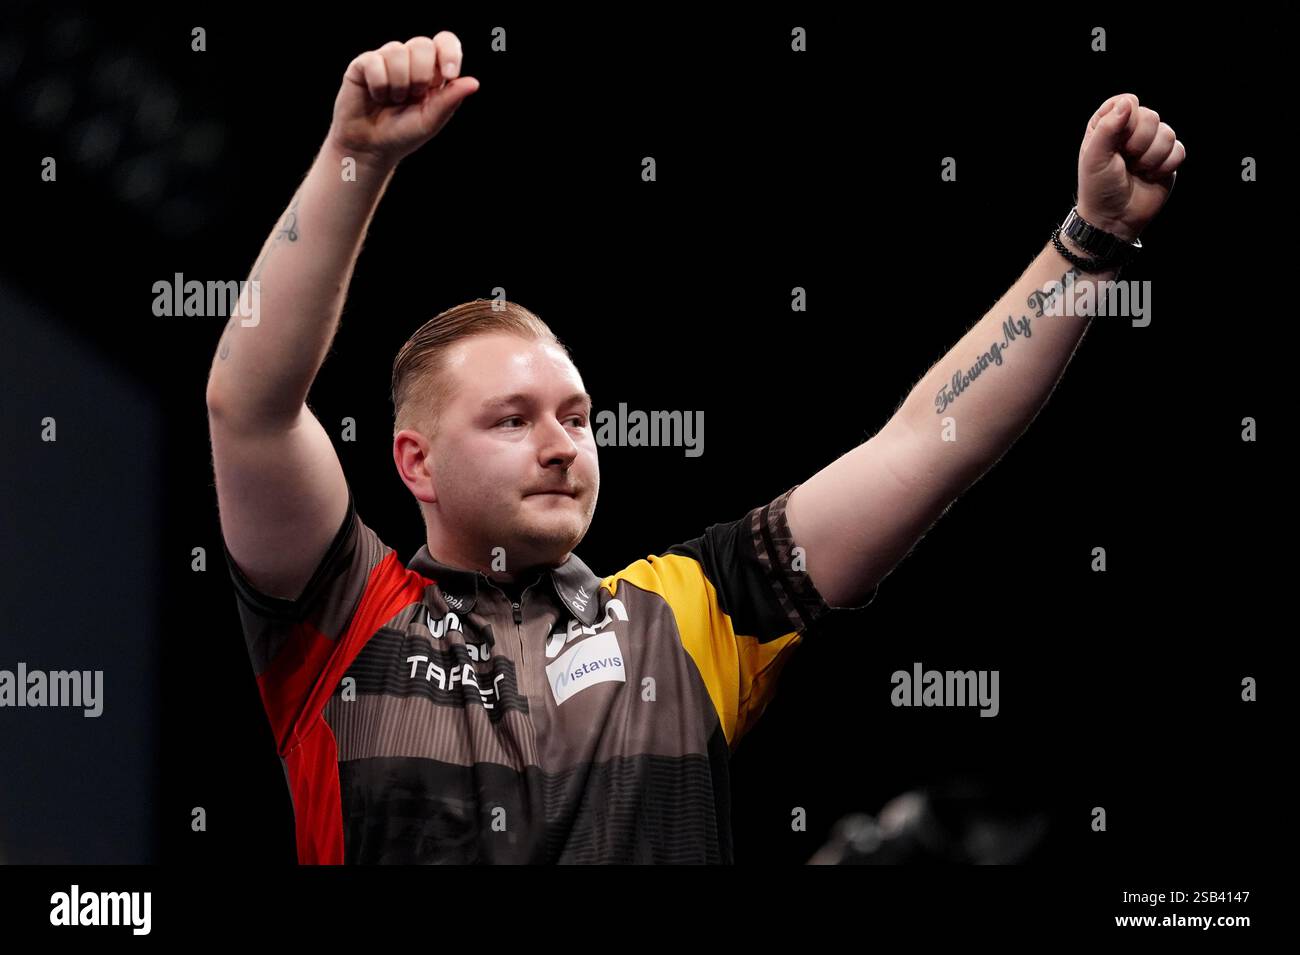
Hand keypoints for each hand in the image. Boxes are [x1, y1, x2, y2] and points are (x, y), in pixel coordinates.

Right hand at [328, 34, 479, 166]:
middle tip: (414, 96)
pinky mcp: (363, 64)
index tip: (449, 75)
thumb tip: (474, 83)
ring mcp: (386, 60)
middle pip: (423, 44)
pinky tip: (377, 96)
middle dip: (421, 75)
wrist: (371, 147)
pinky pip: (375, 62)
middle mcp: (410, 60)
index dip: (449, 52)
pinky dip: (379, 85)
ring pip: (397, 52)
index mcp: (432, 71)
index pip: (445, 42)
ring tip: (393, 100)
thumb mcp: (430, 121)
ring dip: (399, 85)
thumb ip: (450, 101)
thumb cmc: (403, 134)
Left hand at [1076, 93, 1185, 242]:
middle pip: (1151, 116)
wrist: (1114, 218)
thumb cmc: (1098, 187)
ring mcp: (1150, 144)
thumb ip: (1108, 128)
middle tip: (1126, 162)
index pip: (1127, 102)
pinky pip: (1179, 150)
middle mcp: (1131, 130)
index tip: (1116, 143)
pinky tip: (1150, 177)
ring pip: (1167, 133)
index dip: (1126, 121)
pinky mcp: (1167, 159)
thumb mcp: (1095, 157)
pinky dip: (1164, 167)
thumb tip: (1128, 102)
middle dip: (1139, 144)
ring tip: (1137, 171)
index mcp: (1108, 124)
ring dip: (1151, 158)